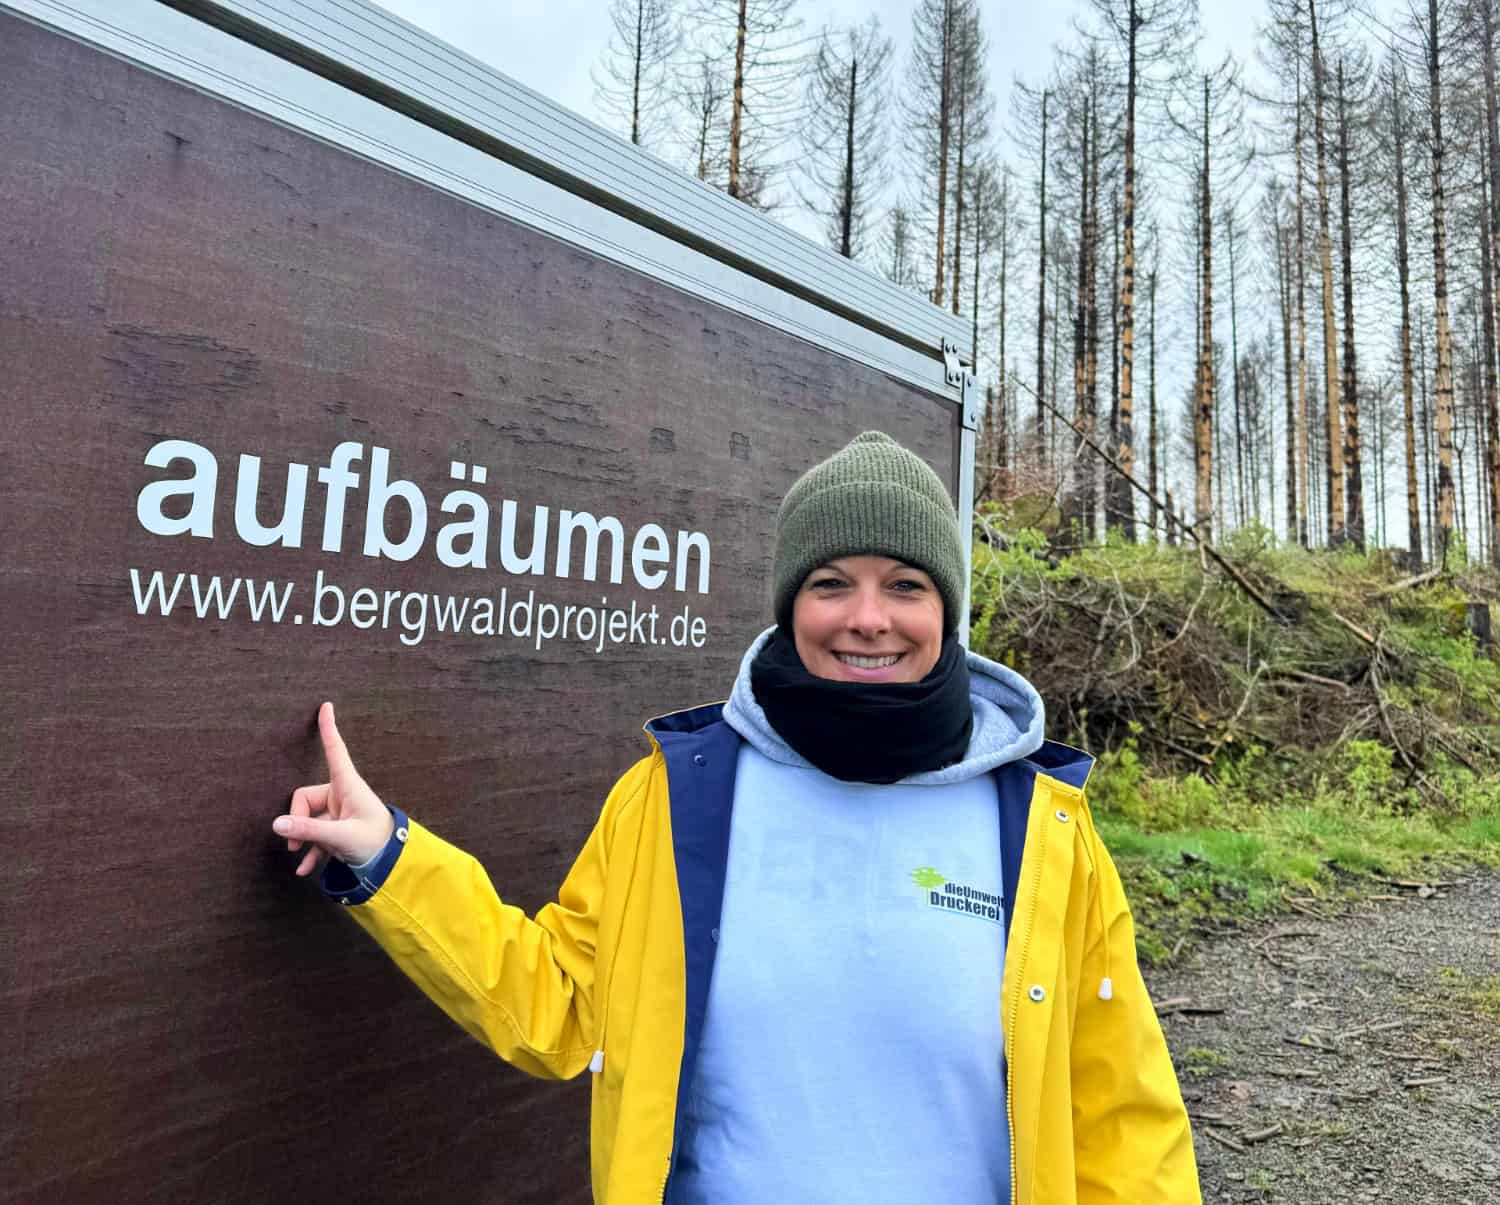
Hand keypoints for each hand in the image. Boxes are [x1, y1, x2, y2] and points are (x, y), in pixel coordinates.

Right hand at [274, 702, 394, 875]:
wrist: (393, 863)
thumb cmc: (376, 843)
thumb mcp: (341, 837)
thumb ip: (308, 831)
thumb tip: (277, 824)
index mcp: (348, 786)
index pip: (335, 751)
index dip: (329, 729)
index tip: (326, 706)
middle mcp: (342, 794)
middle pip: (305, 798)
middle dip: (297, 820)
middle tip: (296, 845)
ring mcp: (339, 812)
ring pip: (308, 818)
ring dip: (303, 838)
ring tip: (300, 858)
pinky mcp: (338, 829)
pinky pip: (317, 835)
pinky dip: (311, 851)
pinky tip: (305, 869)